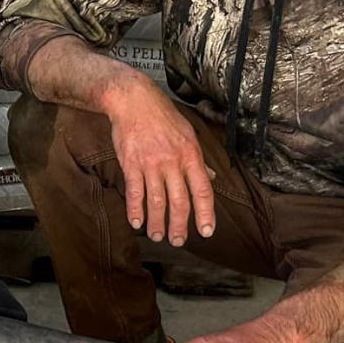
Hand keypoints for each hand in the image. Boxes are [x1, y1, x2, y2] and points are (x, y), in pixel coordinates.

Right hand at [100, 77, 214, 246]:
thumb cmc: (162, 117)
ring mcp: (151, 164)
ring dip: (157, 223)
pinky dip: (135, 210)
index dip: (206, 213)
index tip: (206, 231)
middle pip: (179, 202)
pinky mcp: (131, 164)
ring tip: (157, 235)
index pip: (202, 190)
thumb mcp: (188, 134)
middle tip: (177, 241)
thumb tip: (212, 179)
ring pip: (156, 201)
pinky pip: (135, 192)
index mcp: (190, 155)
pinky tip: (136, 222)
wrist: (134, 100)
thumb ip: (199, 160)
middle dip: (179, 226)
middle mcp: (173, 162)